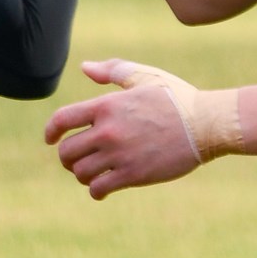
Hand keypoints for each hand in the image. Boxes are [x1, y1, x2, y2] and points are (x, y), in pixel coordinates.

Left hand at [45, 58, 201, 199]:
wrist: (206, 124)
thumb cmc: (176, 98)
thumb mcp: (144, 77)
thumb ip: (113, 71)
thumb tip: (85, 68)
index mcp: (106, 105)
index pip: (62, 120)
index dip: (51, 131)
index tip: (50, 139)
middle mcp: (107, 131)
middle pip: (67, 151)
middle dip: (68, 156)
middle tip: (78, 158)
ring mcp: (119, 155)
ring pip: (80, 172)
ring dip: (82, 174)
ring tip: (93, 171)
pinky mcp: (132, 175)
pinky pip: (98, 189)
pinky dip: (96, 189)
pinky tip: (104, 185)